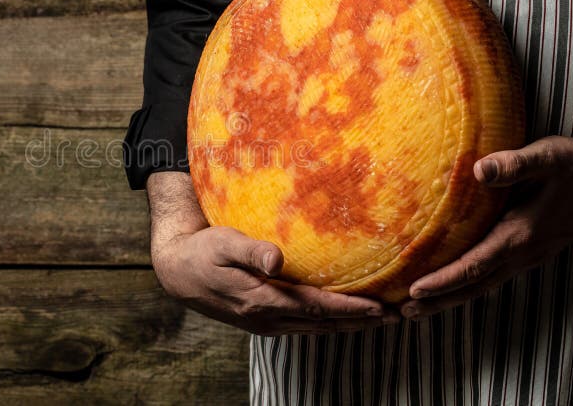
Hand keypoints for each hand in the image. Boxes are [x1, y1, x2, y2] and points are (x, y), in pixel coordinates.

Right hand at [148, 172, 398, 334]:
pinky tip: (341, 316)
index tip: (379, 307)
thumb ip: (250, 251)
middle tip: (395, 315)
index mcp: (262, 300)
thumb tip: (276, 259)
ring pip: (316, 328)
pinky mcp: (263, 320)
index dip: (350, 308)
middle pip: (323, 323)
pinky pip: (304, 325)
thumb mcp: (222, 244)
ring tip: (377, 319)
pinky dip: (328, 323)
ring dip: (347, 325)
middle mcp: (268, 318)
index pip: (317, 307)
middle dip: (359, 321)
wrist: (178, 272)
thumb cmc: (201, 252)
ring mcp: (265, 323)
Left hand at [401, 136, 572, 318]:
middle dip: (439, 301)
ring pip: (483, 285)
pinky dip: (466, 285)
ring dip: (450, 298)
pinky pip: (491, 276)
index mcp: (520, 234)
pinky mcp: (528, 252)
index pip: (474, 265)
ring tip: (417, 309)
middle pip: (474, 286)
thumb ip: (516, 163)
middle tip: (404, 313)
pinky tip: (449, 286)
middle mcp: (522, 253)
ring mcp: (527, 257)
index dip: (444, 280)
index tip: (414, 291)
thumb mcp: (550, 157)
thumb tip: (480, 169)